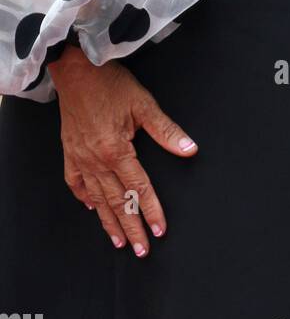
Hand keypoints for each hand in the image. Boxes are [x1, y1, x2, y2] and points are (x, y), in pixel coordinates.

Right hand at [47, 44, 198, 256]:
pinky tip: (91, 207)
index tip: (160, 231)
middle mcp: (97, 160)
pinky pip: (75, 182)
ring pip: (97, 198)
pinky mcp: (70, 151)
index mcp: (117, 151)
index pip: (138, 189)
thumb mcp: (144, 104)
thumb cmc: (111, 83)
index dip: (151, 210)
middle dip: (131, 227)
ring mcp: (80, 158)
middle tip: (141, 250)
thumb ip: (167, 131)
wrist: (77, 68)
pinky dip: (84, 197)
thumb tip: (190, 149)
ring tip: (119, 240)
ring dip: (108, 221)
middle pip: (117, 201)